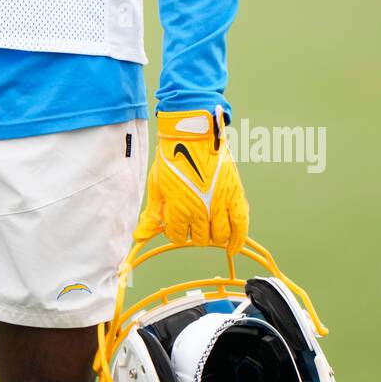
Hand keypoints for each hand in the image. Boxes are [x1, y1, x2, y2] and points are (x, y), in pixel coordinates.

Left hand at [134, 107, 248, 254]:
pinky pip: (241, 226)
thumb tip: (139, 237)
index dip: (175, 231)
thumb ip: (152, 214)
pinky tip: (231, 247)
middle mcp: (200, 209)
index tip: (175, 222)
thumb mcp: (157, 186)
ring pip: (219, 236)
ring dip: (212, 235)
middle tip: (192, 220)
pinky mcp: (235, 196)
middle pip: (200, 239)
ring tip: (208, 225)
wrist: (192, 134)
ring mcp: (220, 203)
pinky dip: (238, 240)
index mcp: (179, 207)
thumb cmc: (171, 158)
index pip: (178, 236)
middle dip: (194, 233)